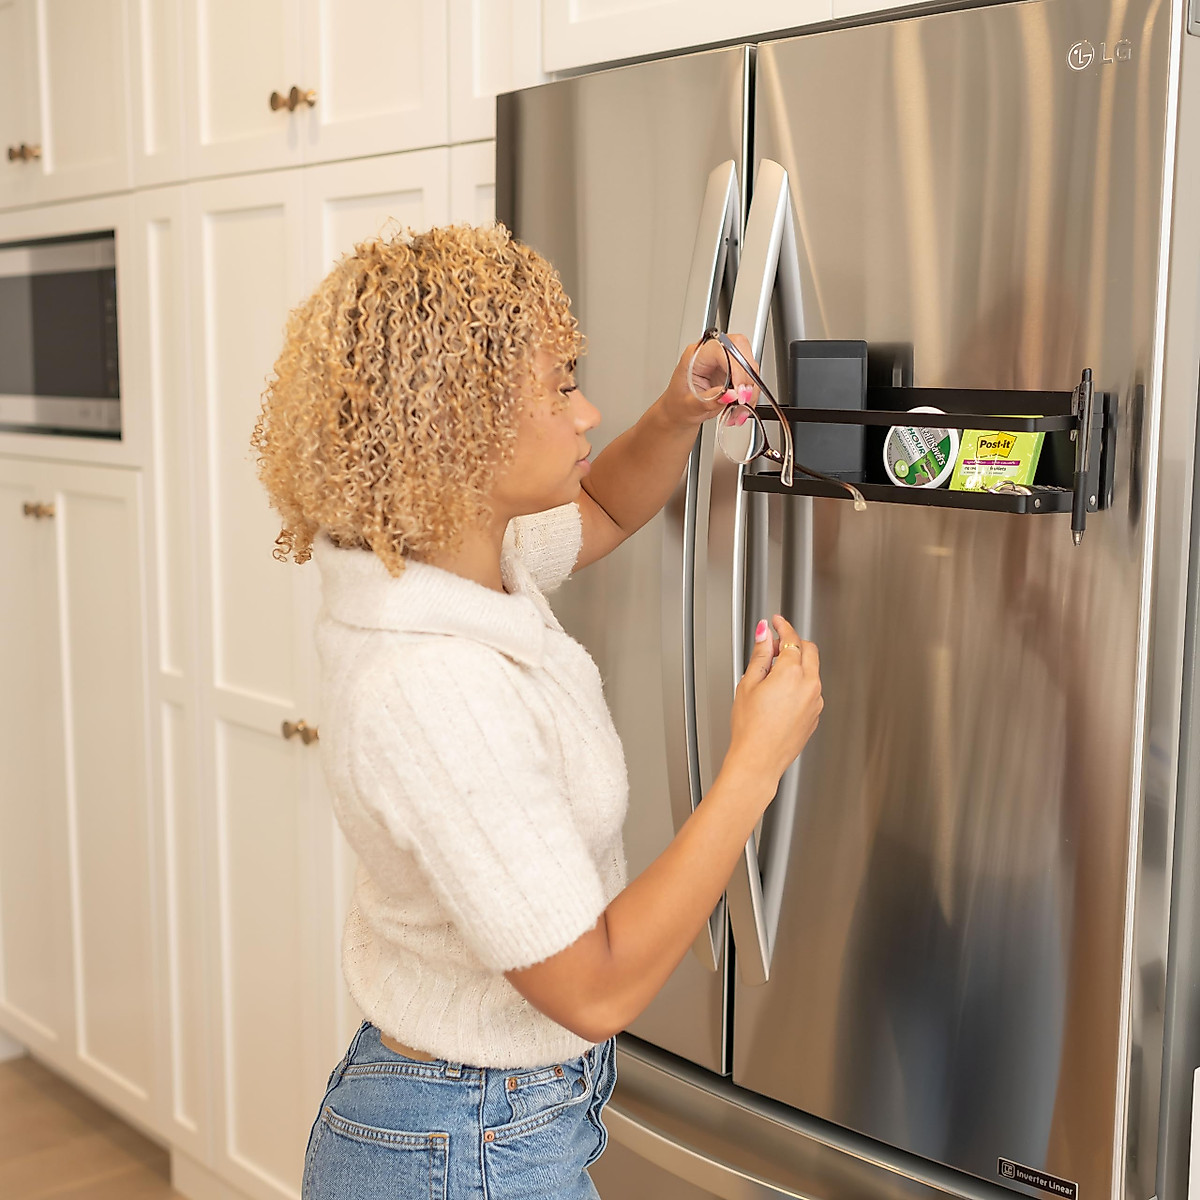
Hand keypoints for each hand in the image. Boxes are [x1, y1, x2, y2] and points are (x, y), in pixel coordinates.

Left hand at [659, 332, 759, 427]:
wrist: (680, 413)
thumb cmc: (679, 405)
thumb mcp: (690, 406)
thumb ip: (710, 400)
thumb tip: (731, 394)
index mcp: (695, 356)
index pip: (722, 349)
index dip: (736, 367)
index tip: (739, 390)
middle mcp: (711, 353)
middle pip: (740, 348)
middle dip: (747, 375)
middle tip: (743, 398)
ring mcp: (724, 360)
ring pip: (749, 363)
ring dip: (750, 389)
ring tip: (739, 409)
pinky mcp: (733, 370)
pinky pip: (750, 377)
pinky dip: (750, 394)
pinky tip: (740, 407)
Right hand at [727, 614, 822, 790]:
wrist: (759, 759)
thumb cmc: (750, 727)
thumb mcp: (748, 683)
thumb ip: (760, 654)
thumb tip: (764, 633)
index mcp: (791, 673)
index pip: (792, 639)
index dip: (783, 626)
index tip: (777, 622)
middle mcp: (809, 685)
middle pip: (809, 650)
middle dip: (793, 642)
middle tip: (773, 646)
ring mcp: (816, 701)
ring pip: (812, 671)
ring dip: (797, 664)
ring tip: (771, 676)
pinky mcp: (815, 715)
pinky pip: (811, 690)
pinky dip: (799, 684)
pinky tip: (779, 695)